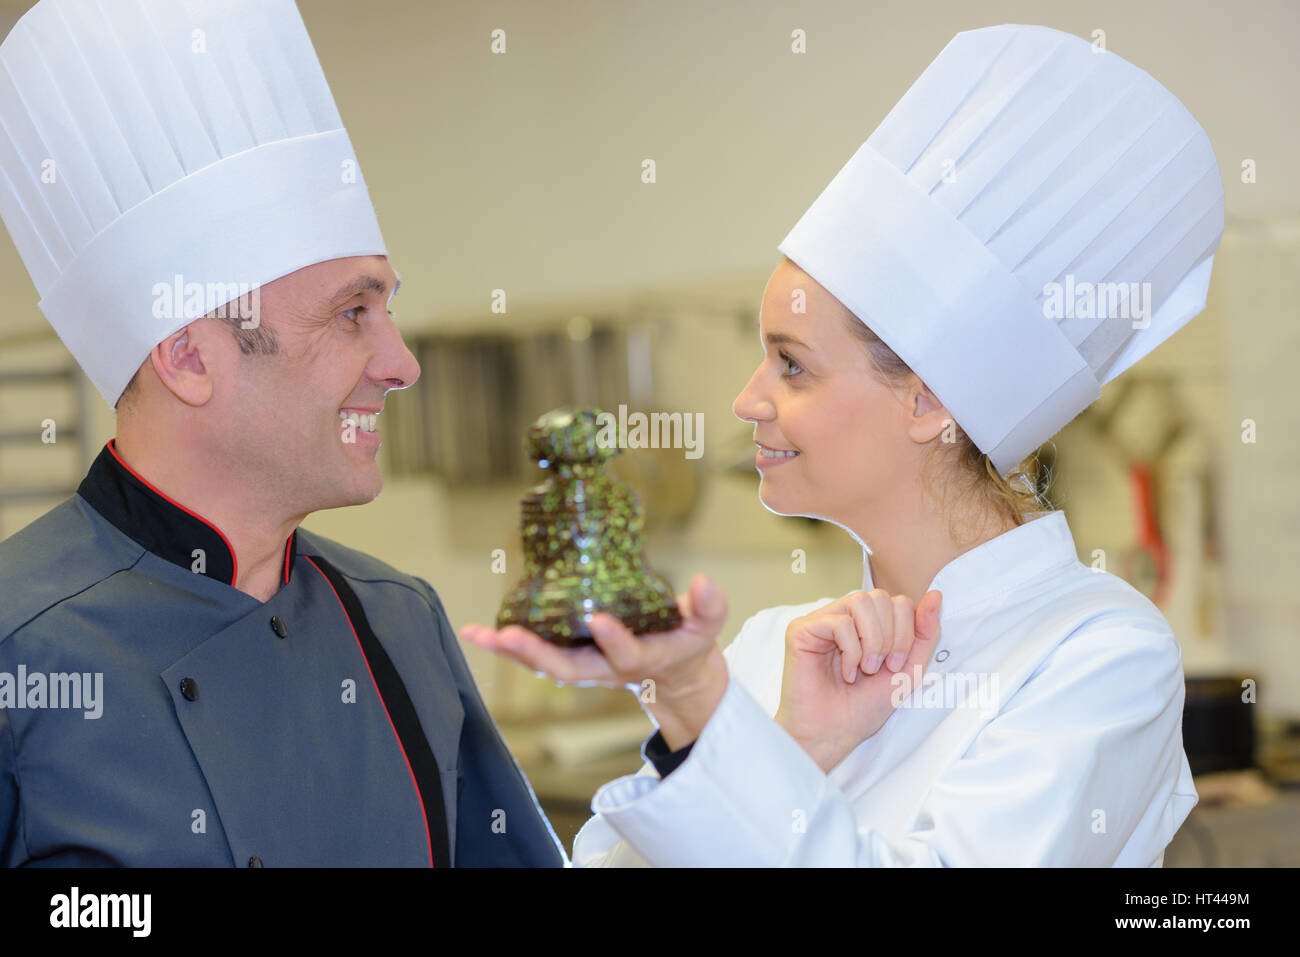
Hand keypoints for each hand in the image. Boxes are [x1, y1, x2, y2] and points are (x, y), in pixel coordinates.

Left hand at [459, 574, 730, 749]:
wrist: (674, 677)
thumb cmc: (686, 644)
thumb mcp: (707, 627)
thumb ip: (709, 607)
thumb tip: (705, 582)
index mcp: (643, 659)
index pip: (627, 654)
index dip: (614, 640)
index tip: (599, 620)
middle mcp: (607, 668)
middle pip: (570, 668)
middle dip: (539, 654)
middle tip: (511, 636)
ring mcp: (584, 666)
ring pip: (544, 664)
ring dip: (511, 652)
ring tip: (480, 635)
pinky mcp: (568, 657)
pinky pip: (534, 655)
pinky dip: (505, 646)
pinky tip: (477, 632)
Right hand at [775, 589, 941, 772]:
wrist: (833, 734)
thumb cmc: (864, 707)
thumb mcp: (908, 670)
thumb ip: (924, 633)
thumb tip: (936, 595)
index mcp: (868, 623)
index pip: (898, 601)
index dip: (906, 632)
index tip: (894, 665)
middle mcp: (844, 616)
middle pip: (881, 597)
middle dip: (891, 636)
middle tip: (879, 668)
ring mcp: (821, 620)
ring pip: (860, 601)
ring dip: (872, 640)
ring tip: (865, 668)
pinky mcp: (801, 630)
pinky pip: (839, 622)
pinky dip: (851, 650)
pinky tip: (846, 672)